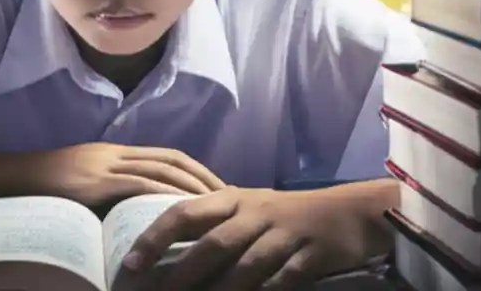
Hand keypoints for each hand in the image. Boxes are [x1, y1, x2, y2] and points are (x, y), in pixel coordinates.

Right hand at [27, 142, 226, 207]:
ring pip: (161, 171)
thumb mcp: (84, 184)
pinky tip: (180, 209)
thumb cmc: (46, 188)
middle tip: (229, 196)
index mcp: (116, 152)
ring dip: (190, 187)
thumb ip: (111, 191)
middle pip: (172, 160)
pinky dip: (163, 195)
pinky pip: (137, 186)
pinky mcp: (96, 183)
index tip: (218, 186)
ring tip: (214, 206)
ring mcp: (106, 166)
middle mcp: (116, 154)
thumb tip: (136, 213)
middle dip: (203, 177)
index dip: (196, 168)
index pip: (167, 154)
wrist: (14, 180)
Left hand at [122, 181, 396, 289]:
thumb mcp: (248, 209)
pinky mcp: (311, 255)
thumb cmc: (286, 215)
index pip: (185, 213)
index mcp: (232, 199)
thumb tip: (164, 252)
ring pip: (246, 266)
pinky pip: (283, 280)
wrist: (349, 212)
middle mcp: (255, 213)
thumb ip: (212, 225)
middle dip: (182, 274)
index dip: (155, 237)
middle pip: (213, 244)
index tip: (130, 264)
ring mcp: (284, 234)